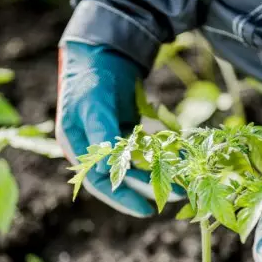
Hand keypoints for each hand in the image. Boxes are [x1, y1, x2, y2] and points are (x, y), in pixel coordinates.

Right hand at [56, 41, 183, 216]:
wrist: (103, 50)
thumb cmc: (91, 77)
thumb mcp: (94, 105)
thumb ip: (101, 135)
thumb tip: (107, 171)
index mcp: (77, 146)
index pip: (100, 182)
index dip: (123, 199)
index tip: (146, 210)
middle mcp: (94, 147)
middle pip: (122, 177)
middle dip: (149, 187)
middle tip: (176, 196)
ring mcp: (112, 138)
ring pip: (138, 164)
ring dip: (159, 172)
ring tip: (184, 182)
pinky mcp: (128, 128)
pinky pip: (147, 147)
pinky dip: (163, 153)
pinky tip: (181, 158)